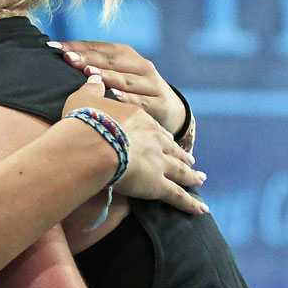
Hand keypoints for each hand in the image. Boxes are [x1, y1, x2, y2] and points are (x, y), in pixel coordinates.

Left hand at [49, 39, 185, 136]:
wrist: (171, 110)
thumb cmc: (135, 91)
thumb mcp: (119, 75)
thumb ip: (96, 68)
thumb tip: (61, 61)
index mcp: (128, 55)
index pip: (100, 47)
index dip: (78, 46)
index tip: (54, 46)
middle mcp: (141, 66)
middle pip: (112, 60)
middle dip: (88, 58)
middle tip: (68, 57)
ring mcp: (151, 84)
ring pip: (126, 79)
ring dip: (107, 76)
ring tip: (88, 73)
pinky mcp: (159, 103)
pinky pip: (141, 101)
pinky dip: (128, 98)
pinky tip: (114, 96)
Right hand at [61, 76, 206, 215]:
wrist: (91, 144)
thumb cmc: (85, 122)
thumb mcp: (85, 99)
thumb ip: (92, 89)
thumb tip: (95, 77)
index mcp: (139, 119)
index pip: (154, 129)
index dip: (161, 136)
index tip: (168, 140)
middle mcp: (154, 139)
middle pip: (172, 149)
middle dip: (183, 155)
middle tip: (192, 159)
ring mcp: (158, 162)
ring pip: (180, 170)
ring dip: (191, 175)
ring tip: (200, 179)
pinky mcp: (156, 184)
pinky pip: (177, 196)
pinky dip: (191, 204)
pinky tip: (202, 210)